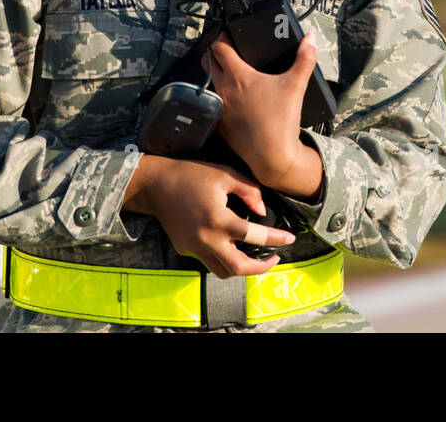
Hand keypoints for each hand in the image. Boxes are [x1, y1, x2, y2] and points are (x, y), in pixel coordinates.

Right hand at [135, 155, 295, 277]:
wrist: (155, 185)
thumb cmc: (192, 174)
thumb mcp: (225, 174)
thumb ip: (249, 191)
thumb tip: (261, 211)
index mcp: (218, 220)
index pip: (254, 236)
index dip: (276, 238)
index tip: (290, 239)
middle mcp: (206, 239)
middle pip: (239, 268)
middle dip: (261, 268)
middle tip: (275, 259)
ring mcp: (193, 248)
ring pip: (222, 271)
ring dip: (242, 269)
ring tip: (256, 258)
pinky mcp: (185, 249)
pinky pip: (208, 261)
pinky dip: (223, 258)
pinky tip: (232, 246)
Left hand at [205, 30, 318, 187]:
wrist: (272, 156)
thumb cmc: (282, 121)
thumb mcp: (296, 86)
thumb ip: (304, 59)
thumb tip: (309, 39)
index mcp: (238, 77)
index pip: (218, 47)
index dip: (223, 37)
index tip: (232, 35)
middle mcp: (223, 90)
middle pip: (207, 61)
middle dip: (215, 52)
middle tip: (231, 51)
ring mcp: (218, 107)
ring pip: (208, 81)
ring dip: (216, 73)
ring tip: (233, 72)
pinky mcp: (218, 122)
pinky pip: (212, 101)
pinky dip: (219, 95)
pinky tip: (234, 97)